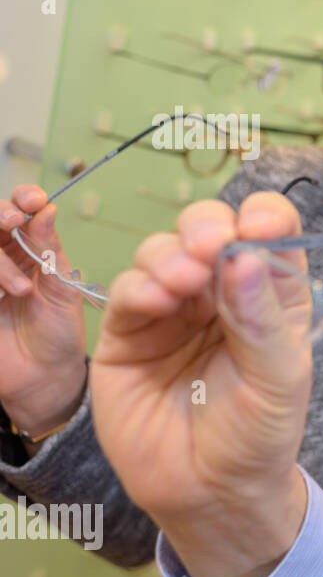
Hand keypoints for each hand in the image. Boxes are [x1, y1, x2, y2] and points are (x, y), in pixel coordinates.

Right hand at [0, 186, 88, 435]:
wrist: (42, 379)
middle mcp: (2, 256)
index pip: (18, 209)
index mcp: (29, 248)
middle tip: (13, 222)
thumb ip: (49, 250)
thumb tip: (46, 208)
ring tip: (20, 289)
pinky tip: (1, 296)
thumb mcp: (61, 289)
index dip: (21, 198)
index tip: (32, 201)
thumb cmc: (59, 334)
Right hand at [89, 193, 312, 576]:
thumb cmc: (259, 434)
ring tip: (184, 282)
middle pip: (209, 228)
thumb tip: (246, 255)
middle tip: (210, 247)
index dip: (265, 217)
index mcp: (271, 294)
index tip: (260, 226)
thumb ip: (263, 318)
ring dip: (170, 255)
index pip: (271, 233)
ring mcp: (173, 310)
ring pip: (162, 251)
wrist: (212, 493)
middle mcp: (221, 293)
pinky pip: (127, 291)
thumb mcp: (279, 378)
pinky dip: (140, 286)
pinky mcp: (128, 333)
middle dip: (207, 226)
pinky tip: (158, 300)